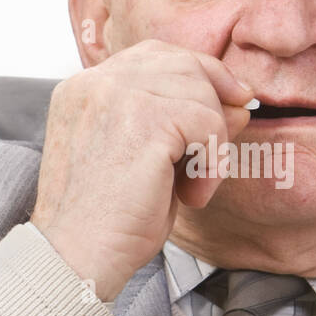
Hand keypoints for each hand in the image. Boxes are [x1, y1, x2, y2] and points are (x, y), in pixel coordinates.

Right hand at [30, 39, 254, 299]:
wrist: (76, 258)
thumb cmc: (106, 224)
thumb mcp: (147, 162)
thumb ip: (181, 125)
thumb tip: (239, 102)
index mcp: (82, 89)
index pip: (152, 56)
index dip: (196, 73)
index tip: (229, 101)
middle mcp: (94, 82)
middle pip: (180, 61)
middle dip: (216, 94)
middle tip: (229, 135)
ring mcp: (115, 94)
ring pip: (199, 91)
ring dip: (212, 141)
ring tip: (194, 185)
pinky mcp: (144, 118)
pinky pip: (207, 123)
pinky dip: (213, 162)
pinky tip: (194, 195)